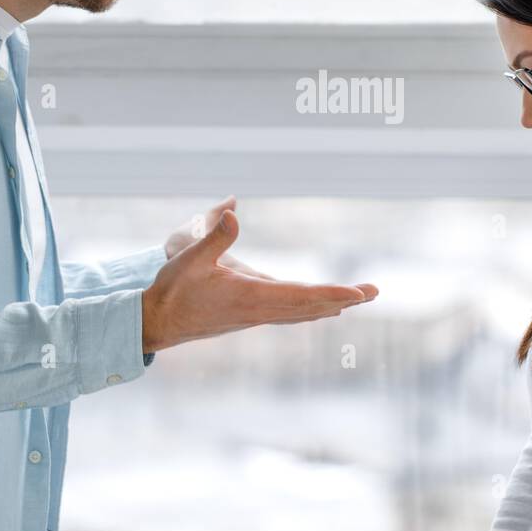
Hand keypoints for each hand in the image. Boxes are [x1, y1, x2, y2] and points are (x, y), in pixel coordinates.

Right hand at [143, 207, 377, 351]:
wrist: (157, 322)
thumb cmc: (173, 289)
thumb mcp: (190, 257)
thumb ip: (215, 235)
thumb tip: (235, 207)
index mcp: (250, 297)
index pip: (300, 296)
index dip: (330, 293)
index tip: (356, 293)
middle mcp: (259, 311)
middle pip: (310, 306)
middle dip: (344, 298)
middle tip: (375, 291)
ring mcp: (256, 317)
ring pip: (303, 312)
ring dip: (332, 304)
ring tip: (358, 298)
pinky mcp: (251, 316)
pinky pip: (291, 313)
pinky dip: (312, 308)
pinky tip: (323, 308)